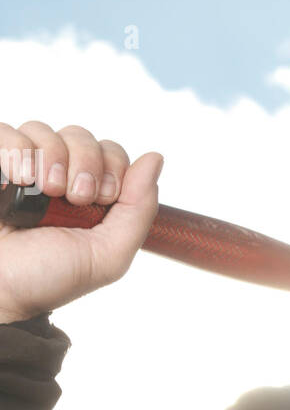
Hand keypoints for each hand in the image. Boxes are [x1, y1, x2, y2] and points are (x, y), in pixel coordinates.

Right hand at [0, 121, 162, 322]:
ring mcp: (24, 170)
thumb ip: (138, 209)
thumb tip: (155, 158)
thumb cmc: (47, 279)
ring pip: (44, 129)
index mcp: (88, 197)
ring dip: (51, 156)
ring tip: (44, 190)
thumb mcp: (108, 254)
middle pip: (81, 136)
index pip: (111, 153)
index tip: (102, 198)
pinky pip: (6, 132)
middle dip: (85, 162)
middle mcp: (57, 178)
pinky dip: (15, 149)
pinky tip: (19, 178)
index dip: (112, 167)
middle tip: (74, 197)